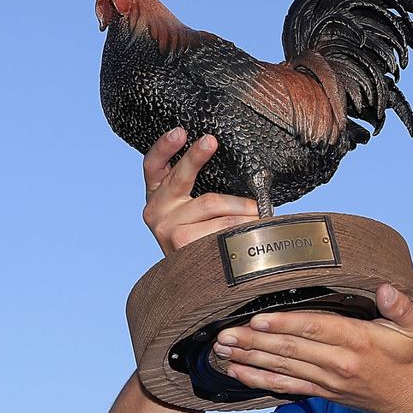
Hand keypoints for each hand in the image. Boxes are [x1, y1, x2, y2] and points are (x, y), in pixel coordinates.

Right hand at [142, 128, 257, 254]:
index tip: (179, 131)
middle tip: (211, 141)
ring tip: (259, 210)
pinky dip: (242, 224)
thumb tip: (238, 170)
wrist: (192, 280)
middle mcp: (156, 210)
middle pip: (182, 177)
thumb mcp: (189, 208)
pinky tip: (253, 226)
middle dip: (197, 156)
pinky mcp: (181, 243)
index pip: (153, 165)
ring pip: (212, 202)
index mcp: (157, 194)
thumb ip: (195, 186)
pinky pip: (221, 225)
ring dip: (242, 206)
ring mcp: (166, 227)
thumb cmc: (199, 236)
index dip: (164, 147)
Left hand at [210, 284, 412, 412]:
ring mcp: (328, 380)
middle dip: (254, 340)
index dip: (285, 323)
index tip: (258, 318)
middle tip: (224, 333)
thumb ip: (401, 306)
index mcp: (358, 341)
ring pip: (282, 367)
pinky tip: (238, 371)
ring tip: (223, 349)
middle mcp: (339, 362)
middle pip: (290, 349)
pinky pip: (286, 386)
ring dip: (250, 357)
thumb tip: (384, 289)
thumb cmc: (412, 357)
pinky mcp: (322, 391)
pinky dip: (260, 379)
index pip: (315, 329)